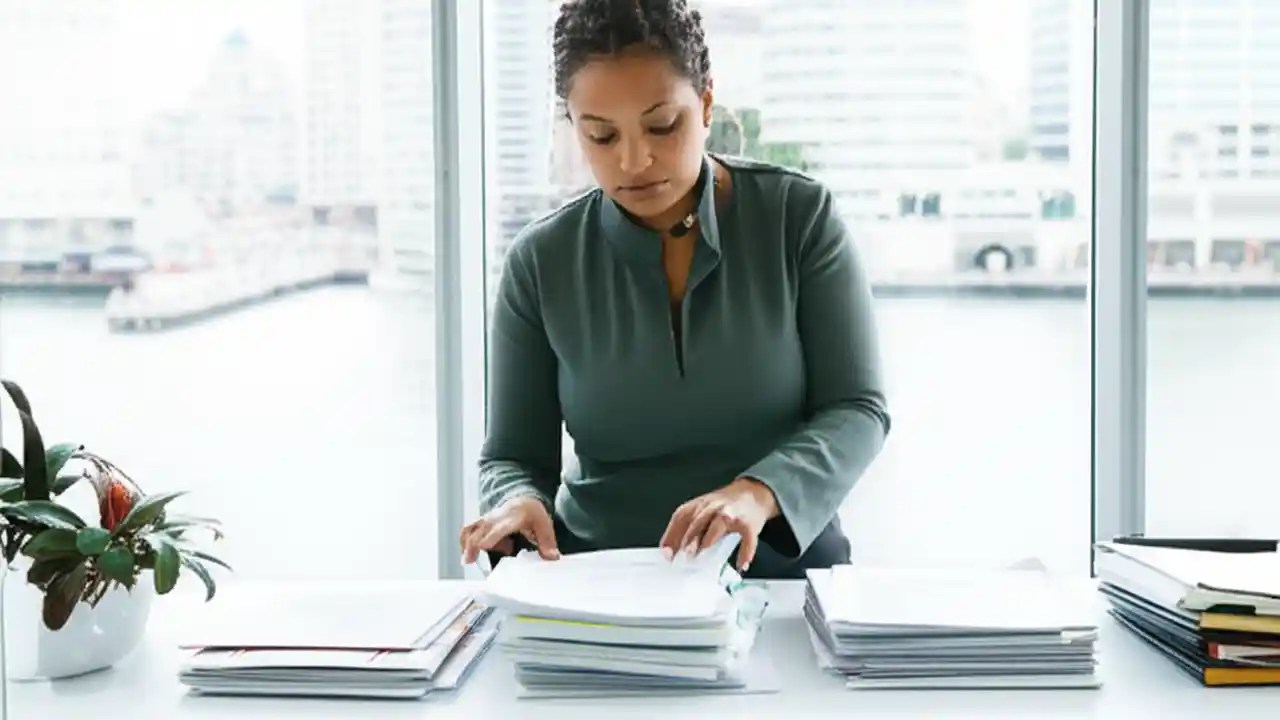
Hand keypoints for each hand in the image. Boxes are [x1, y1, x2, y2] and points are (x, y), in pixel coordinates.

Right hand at [459, 495, 559, 563]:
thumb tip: (553, 558)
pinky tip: (472, 554)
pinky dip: (466, 542)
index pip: (499, 528)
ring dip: (466, 543)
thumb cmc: (533, 514)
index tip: (484, 547)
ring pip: (470, 528)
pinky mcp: (481, 523)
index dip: (491, 537)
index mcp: (513, 519)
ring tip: (467, 560)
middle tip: (469, 561)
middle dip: (472, 544)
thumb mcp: (544, 526)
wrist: (524, 500)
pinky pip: (468, 530)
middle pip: (480, 530)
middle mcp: (497, 518)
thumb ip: (547, 543)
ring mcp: (487, 519)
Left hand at [659, 477, 779, 572]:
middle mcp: (713, 507)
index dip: (672, 535)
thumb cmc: (725, 506)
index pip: (681, 517)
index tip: (667, 553)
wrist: (753, 493)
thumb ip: (687, 528)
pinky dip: (745, 552)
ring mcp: (731, 514)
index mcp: (699, 505)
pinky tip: (741, 564)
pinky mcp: (748, 524)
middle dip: (688, 539)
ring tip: (701, 558)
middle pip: (697, 521)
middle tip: (682, 557)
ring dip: (707, 541)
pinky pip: (747, 539)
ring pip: (718, 525)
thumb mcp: (703, 511)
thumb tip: (668, 552)